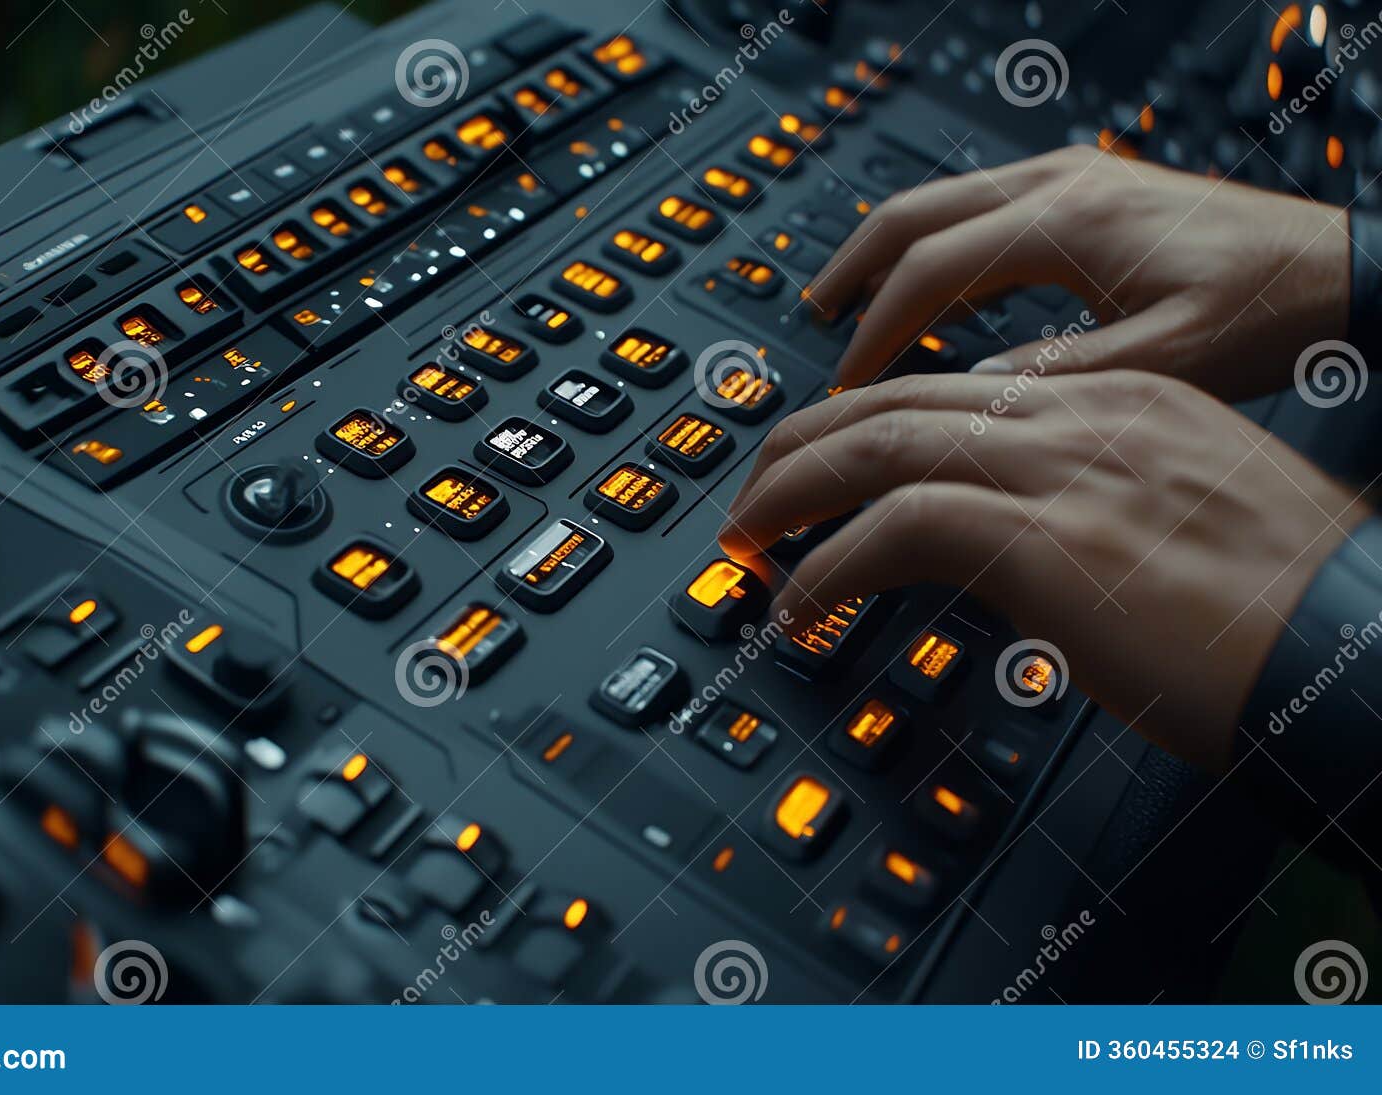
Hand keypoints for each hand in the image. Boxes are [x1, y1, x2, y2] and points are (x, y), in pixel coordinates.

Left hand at [718, 371, 1367, 771]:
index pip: (955, 391)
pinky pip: (894, 527)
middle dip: (803, 446)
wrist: (1360, 652)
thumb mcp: (1183, 525)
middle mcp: (1083, 414)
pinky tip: (800, 602)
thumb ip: (1094, 508)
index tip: (823, 468)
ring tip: (746, 540)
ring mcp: (1063, 469)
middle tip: (752, 496)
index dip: (867, 426)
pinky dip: (828, 564)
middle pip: (896, 400)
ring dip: (791, 493)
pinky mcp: (1045, 537)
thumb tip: (1014, 547)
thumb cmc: (1291, 611)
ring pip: (876, 445)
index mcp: (1121, 398)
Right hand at [805, 146, 1350, 401]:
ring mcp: (1071, 177)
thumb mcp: (1163, 362)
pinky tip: (932, 290)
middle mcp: (1059, 183)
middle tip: (812, 322)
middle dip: (851, 269)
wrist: (1340, 266)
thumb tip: (968, 392)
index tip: (845, 383)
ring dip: (886, 253)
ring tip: (849, 304)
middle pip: (913, 213)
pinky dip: (935, 247)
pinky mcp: (1087, 189)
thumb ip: (1056, 379)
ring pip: (941, 202)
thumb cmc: (1268, 308)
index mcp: (1067, 221)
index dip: (875, 332)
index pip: (929, 271)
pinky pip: (979, 209)